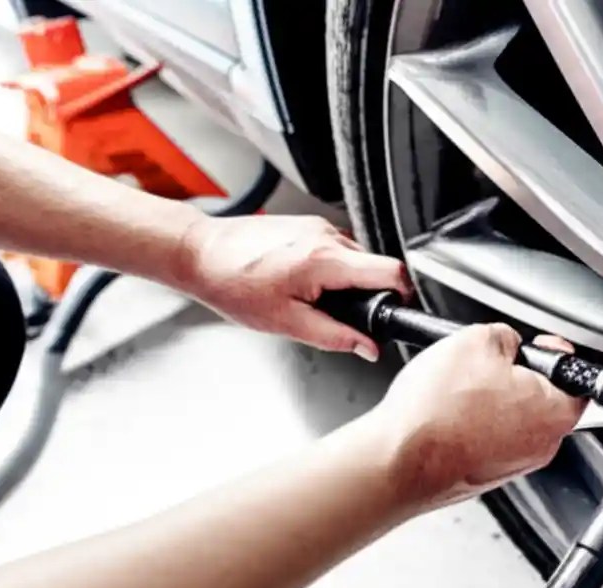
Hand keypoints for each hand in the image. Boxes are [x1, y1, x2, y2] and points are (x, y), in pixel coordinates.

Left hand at [177, 215, 411, 358]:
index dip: (402, 295)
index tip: (396, 311)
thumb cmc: (233, 284)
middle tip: (334, 314)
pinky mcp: (306, 224)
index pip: (391, 272)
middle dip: (364, 294)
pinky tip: (298, 281)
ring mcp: (316, 226)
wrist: (200, 254)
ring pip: (354, 258)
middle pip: (374, 267)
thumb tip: (367, 347)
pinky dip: (328, 269)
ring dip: (344, 281)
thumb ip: (335, 336)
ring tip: (308, 296)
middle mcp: (326, 236)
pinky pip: (335, 249)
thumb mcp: (286, 323)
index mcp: (326, 260)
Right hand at [365, 324, 586, 511]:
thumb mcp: (477, 341)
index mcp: (556, 412)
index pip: (577, 378)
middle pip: (541, 397)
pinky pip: (485, 438)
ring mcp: (512, 465)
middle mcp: (542, 446)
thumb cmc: (437, 414)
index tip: (538, 344)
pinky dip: (470, 423)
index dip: (555, 353)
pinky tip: (445, 414)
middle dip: (513, 375)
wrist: (397, 462)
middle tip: (483, 364)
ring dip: (488, 400)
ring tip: (456, 391)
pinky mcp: (483, 475)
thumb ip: (506, 336)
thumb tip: (507, 342)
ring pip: (510, 418)